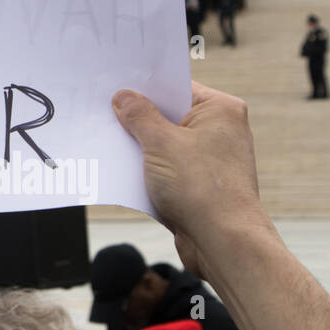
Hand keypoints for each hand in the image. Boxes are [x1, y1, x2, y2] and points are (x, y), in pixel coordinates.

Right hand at [111, 80, 266, 274]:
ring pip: (165, 143)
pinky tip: (124, 170)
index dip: (145, 87)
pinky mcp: (199, 183)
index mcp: (220, 110)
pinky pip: (167, 167)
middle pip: (169, 115)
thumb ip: (139, 116)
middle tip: (106, 113)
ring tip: (111, 142)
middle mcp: (220, 131)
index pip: (176, 87)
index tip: (116, 85)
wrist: (223, 243)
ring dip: (141, 147)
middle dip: (138, 118)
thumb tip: (124, 97)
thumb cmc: (202, 189)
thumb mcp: (160, 143)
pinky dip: (148, 168)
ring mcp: (211, 158)